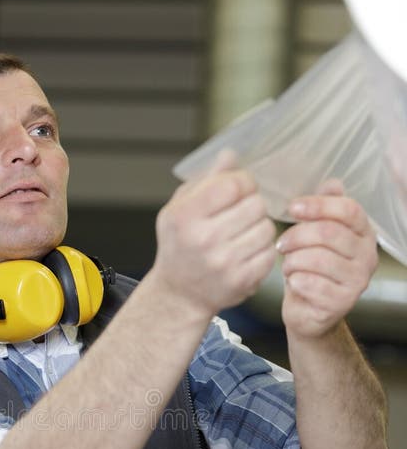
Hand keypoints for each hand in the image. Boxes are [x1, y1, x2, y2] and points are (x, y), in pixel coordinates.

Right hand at [154, 150, 277, 317]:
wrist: (178, 295)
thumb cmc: (179, 245)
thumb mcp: (179, 209)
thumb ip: (205, 180)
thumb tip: (231, 154)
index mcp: (185, 216)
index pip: (233, 184)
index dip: (243, 182)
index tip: (239, 190)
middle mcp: (203, 239)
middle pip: (255, 204)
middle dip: (252, 205)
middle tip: (240, 215)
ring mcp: (224, 263)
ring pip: (267, 228)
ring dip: (259, 227)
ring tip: (243, 234)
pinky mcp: (241, 281)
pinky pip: (270, 253)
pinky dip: (263, 250)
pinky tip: (247, 252)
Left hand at [277, 180, 377, 338]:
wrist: (308, 312)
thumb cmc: (311, 270)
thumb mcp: (317, 236)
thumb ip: (326, 209)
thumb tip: (332, 184)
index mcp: (364, 233)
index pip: (349, 210)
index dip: (318, 205)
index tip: (292, 208)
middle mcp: (368, 256)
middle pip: (329, 233)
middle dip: (297, 235)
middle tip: (282, 243)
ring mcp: (358, 281)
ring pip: (318, 259)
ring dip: (293, 260)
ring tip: (288, 265)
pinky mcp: (342, 302)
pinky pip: (312, 283)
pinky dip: (295, 280)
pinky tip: (294, 281)